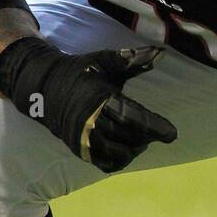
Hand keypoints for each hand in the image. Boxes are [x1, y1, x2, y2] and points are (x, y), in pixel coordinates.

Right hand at [0, 36, 175, 172]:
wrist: (44, 88)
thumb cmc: (81, 71)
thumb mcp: (104, 60)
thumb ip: (132, 59)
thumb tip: (159, 52)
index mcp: (99, 98)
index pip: (132, 117)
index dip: (154, 127)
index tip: (172, 134)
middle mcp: (90, 122)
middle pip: (128, 138)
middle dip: (148, 137)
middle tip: (158, 132)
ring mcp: (83, 139)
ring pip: (118, 155)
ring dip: (135, 149)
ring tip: (143, 139)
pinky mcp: (79, 150)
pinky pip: (105, 164)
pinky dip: (120, 160)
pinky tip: (128, 148)